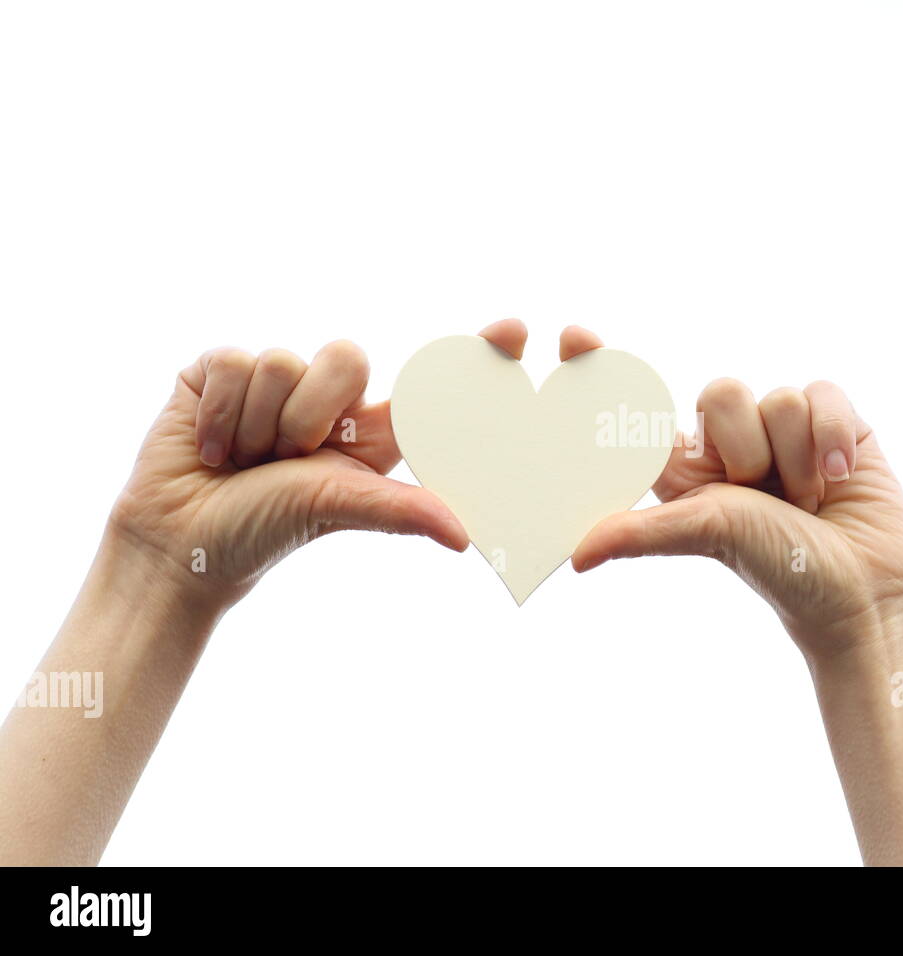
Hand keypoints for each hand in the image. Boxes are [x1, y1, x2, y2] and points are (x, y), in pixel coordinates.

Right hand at [107, 321, 528, 610]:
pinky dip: (219, 415)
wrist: (183, 542)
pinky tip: (211, 447)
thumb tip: (466, 538)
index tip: (517, 329)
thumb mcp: (341, 510)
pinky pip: (233, 362)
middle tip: (287, 458)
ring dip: (258, 425)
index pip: (428, 380)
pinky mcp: (219, 370)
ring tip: (245, 459)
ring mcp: (274, 378)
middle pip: (347, 356)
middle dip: (310, 416)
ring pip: (282, 361)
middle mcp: (328, 397)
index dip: (472, 352)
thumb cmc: (269, 529)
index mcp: (371, 430)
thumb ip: (401, 511)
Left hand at [572, 346, 902, 661]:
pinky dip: (832, 438)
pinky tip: (840, 477)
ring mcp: (784, 430)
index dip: (607, 367)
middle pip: (722, 391)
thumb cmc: (781, 571)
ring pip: (779, 397)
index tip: (574, 336)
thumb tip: (576, 557)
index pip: (641, 406)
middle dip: (749, 453)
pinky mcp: (835, 423)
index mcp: (687, 469)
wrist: (865, 593)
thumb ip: (643, 532)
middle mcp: (731, 444)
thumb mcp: (704, 535)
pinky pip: (823, 393)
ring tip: (808, 503)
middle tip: (763, 497)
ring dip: (797, 460)